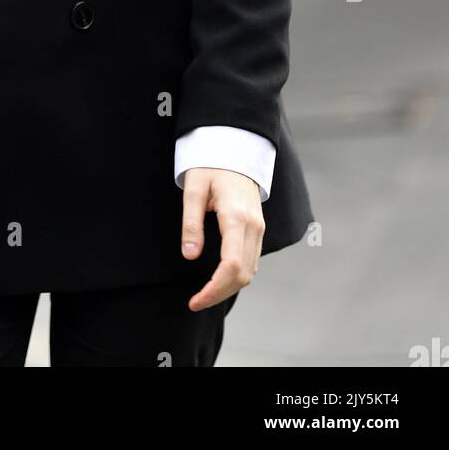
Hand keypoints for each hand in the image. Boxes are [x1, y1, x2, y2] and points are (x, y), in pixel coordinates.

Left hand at [180, 167, 263, 310]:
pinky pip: (252, 261)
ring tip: (204, 294)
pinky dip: (237, 276)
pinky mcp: (258, 228)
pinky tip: (220, 278)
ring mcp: (259, 228)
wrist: (234, 148)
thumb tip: (190, 255)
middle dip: (220, 294)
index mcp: (236, 217)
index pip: (231, 266)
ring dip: (229, 288)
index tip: (195, 300)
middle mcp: (253, 226)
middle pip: (242, 275)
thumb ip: (191, 222)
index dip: (214, 289)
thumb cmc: (211, 164)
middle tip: (195, 302)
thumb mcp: (194, 188)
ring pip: (250, 271)